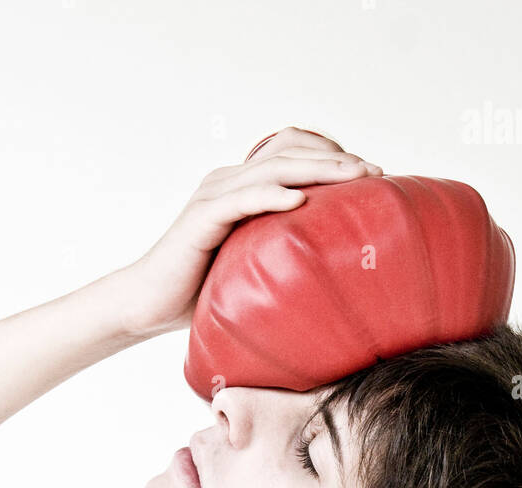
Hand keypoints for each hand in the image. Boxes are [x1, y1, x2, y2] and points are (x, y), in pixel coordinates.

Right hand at [114, 127, 381, 338]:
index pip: (291, 148)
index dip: (330, 153)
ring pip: (272, 168)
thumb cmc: (199, 291)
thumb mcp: (250, 263)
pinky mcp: (201, 218)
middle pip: (289, 151)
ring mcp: (214, 195)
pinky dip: (272, 196)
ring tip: (352, 177)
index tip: (368, 173)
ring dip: (316, 170)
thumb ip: (278, 249)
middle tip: (374, 172)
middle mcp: (228, 180)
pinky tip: (300, 202)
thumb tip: (328, 268)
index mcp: (241, 184)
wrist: (147, 304)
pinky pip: (242, 199)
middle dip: (336, 158)